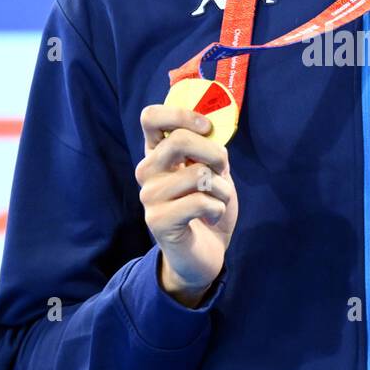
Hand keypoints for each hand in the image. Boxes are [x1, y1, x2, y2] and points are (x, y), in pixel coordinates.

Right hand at [136, 104, 238, 303]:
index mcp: (157, 154)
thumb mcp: (213, 171)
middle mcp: (147, 172)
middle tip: (222, 170)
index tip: (206, 128)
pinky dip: (217, 209)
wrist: (203, 255)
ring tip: (216, 201)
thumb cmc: (208, 207)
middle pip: (179, 140)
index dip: (181, 115)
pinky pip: (200, 201)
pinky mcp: (158, 220)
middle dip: (214, 153)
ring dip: (221, 188)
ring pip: (197, 173)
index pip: (151, 117)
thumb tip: (213, 125)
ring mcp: (149, 196)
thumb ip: (209, 148)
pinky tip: (210, 217)